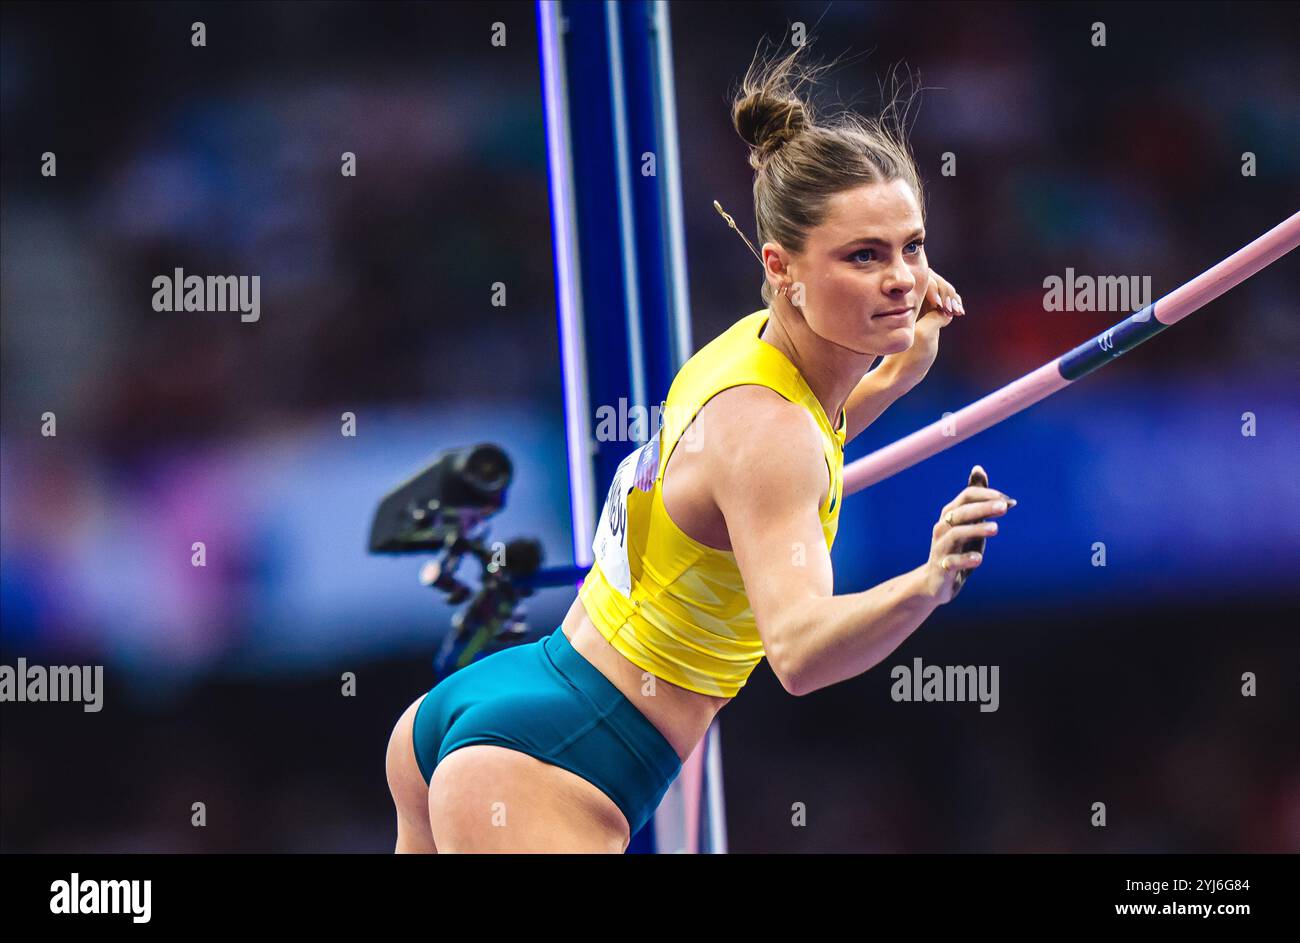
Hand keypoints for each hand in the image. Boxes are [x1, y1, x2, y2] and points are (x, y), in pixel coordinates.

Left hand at [875, 270, 963, 390]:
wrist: (901, 373)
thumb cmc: (908, 357)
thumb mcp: (924, 334)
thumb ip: (935, 316)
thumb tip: (947, 307)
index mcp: (904, 302)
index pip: (924, 279)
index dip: (936, 288)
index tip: (940, 305)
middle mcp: (911, 302)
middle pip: (935, 281)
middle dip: (947, 292)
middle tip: (951, 309)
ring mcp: (921, 308)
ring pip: (941, 291)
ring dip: (952, 298)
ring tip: (957, 311)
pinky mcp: (929, 316)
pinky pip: (944, 302)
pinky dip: (954, 304)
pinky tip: (959, 312)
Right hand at [922, 465, 1014, 604]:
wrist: (934, 582)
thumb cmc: (956, 548)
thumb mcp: (967, 522)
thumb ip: (975, 498)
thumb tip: (978, 468)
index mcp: (950, 514)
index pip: (966, 496)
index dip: (986, 495)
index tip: (1007, 501)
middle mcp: (943, 528)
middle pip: (961, 512)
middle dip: (983, 508)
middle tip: (1005, 507)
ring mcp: (941, 548)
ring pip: (956, 534)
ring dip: (976, 530)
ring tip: (996, 529)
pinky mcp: (942, 568)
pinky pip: (952, 562)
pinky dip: (965, 559)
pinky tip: (979, 558)